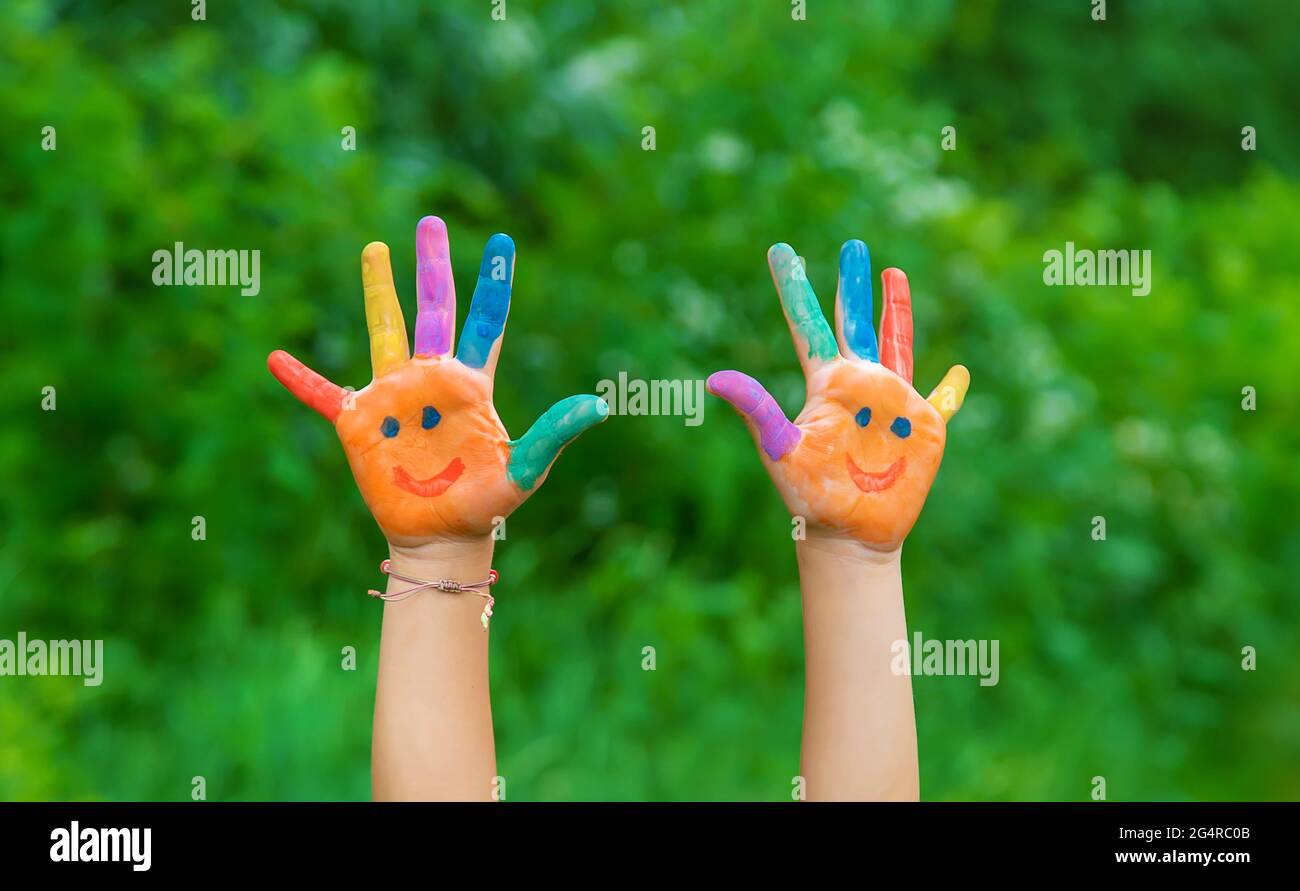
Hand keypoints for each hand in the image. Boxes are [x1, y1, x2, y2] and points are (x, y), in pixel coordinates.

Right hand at [268, 215, 607, 546]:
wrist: (443, 537)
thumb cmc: (485, 505)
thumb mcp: (524, 471)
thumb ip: (553, 436)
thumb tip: (598, 406)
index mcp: (471, 384)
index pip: (485, 322)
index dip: (494, 282)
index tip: (502, 240)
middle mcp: (431, 379)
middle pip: (432, 310)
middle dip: (432, 266)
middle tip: (431, 222)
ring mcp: (394, 397)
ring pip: (384, 331)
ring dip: (378, 290)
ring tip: (375, 247)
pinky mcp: (359, 424)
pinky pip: (323, 395)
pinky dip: (300, 380)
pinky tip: (275, 358)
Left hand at [707, 240, 968, 551]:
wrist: (847, 533)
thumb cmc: (807, 495)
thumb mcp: (780, 446)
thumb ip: (756, 410)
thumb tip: (714, 379)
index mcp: (825, 383)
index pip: (808, 325)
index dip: (793, 288)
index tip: (780, 251)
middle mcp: (858, 384)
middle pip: (854, 321)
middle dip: (851, 284)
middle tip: (851, 245)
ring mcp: (891, 403)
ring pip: (896, 343)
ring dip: (896, 310)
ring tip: (893, 273)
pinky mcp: (922, 427)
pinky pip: (940, 402)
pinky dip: (951, 390)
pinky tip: (959, 373)